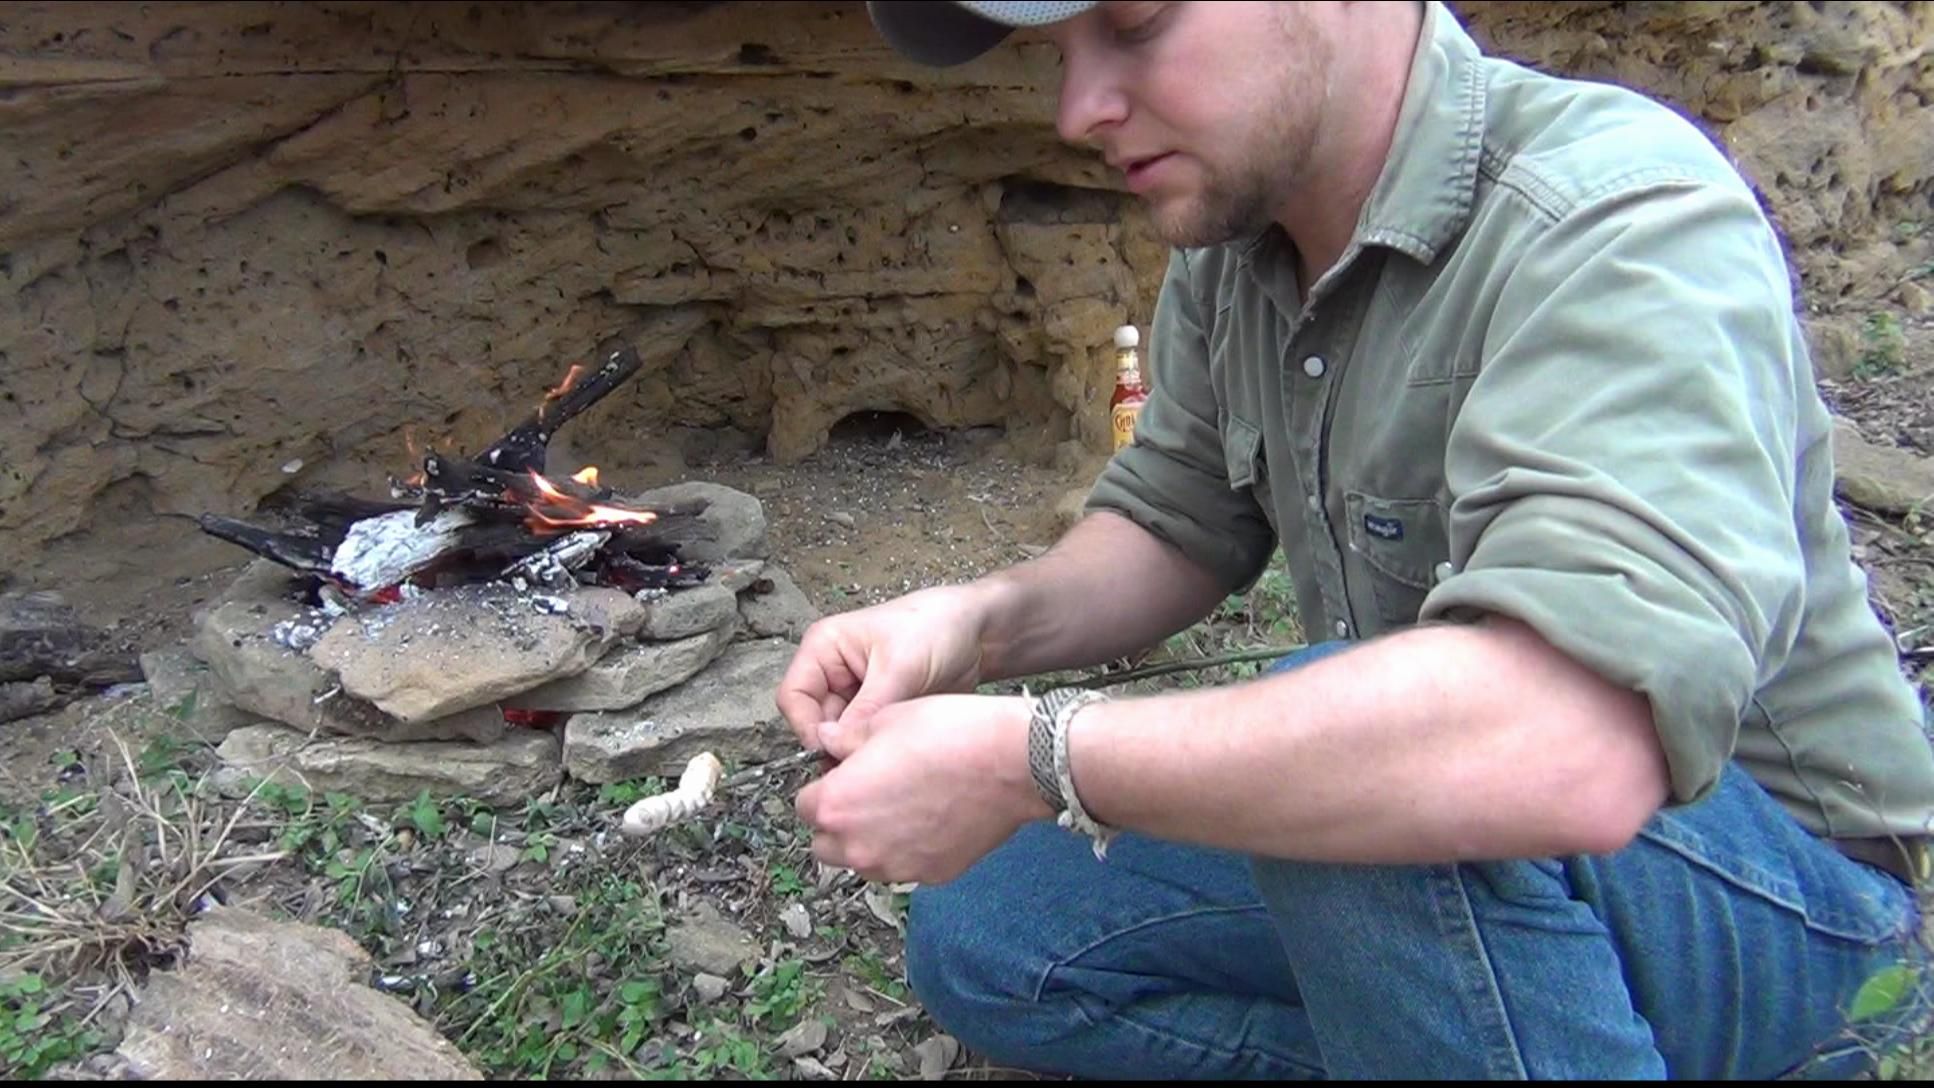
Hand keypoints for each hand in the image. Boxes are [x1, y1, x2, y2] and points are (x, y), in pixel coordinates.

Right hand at [776, 585, 991, 753]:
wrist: (978, 633)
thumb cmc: (936, 627)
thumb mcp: (898, 668)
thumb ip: (866, 710)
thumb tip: (838, 746)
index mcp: (824, 648)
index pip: (794, 697)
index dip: (808, 728)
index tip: (834, 751)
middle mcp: (833, 672)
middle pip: (814, 722)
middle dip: (834, 744)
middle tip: (861, 766)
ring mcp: (855, 694)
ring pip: (838, 736)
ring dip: (855, 749)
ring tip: (881, 761)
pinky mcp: (877, 712)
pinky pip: (862, 739)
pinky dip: (873, 750)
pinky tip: (892, 757)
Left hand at [794, 694, 1050, 884]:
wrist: (1012, 762)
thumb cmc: (951, 735)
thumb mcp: (885, 719)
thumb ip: (846, 738)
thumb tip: (828, 740)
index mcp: (837, 805)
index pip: (804, 806)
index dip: (822, 786)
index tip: (841, 774)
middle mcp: (859, 847)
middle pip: (826, 843)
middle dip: (838, 820)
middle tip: (867, 791)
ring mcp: (896, 867)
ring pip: (863, 860)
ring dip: (870, 839)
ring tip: (902, 805)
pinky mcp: (931, 876)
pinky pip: (903, 866)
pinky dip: (908, 848)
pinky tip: (931, 817)